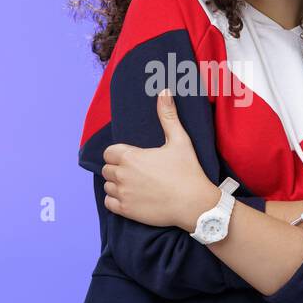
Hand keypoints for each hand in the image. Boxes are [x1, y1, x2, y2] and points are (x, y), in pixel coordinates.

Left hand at [101, 89, 218, 229]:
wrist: (195, 204)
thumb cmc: (188, 171)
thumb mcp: (180, 140)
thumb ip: (168, 115)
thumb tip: (164, 91)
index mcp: (130, 157)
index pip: (109, 152)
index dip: (119, 153)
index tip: (133, 157)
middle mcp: (122, 175)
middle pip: (107, 168)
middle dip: (117, 168)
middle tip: (136, 171)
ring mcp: (123, 194)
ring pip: (107, 186)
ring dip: (116, 184)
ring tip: (134, 184)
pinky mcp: (126, 211)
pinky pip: (109, 203)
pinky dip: (115, 201)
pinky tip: (130, 197)